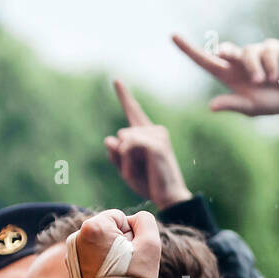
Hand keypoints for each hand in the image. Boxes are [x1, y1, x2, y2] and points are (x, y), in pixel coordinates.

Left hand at [69, 209, 161, 277]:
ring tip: (116, 272)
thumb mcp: (151, 243)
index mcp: (92, 227)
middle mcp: (76, 237)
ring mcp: (70, 253)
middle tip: (124, 264)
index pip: (119, 217)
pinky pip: (91, 256)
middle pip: (107, 229)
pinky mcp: (71, 267)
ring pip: (99, 243)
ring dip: (110, 253)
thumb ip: (145, 220)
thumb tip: (131, 220)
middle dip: (119, 242)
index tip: (130, 253)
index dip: (131, 234)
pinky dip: (100, 263)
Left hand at [104, 81, 191, 209]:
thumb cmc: (150, 184)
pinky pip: (128, 147)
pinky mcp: (155, 143)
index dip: (124, 95)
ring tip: (141, 174)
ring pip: (123, 140)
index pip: (133, 111)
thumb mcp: (127, 169)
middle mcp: (155, 130)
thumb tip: (109, 139)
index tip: (116, 79)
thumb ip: (117, 154)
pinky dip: (126, 163)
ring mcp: (157, 135)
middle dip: (122, 156)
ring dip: (125, 162)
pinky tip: (137, 174)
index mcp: (149, 134)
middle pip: (122, 135)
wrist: (169, 198)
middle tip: (140, 173)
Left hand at [173, 33, 278, 150]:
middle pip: (224, 50)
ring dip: (255, 69)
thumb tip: (211, 107)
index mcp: (228, 75)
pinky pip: (267, 52)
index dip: (188, 49)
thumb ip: (232, 104)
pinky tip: (276, 76)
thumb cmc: (269, 103)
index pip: (204, 60)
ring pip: (248, 53)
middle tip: (223, 56)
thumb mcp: (250, 107)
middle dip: (224, 51)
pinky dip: (270, 66)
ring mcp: (255, 52)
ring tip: (264, 82)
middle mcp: (238, 61)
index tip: (172, 36)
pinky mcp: (272, 48)